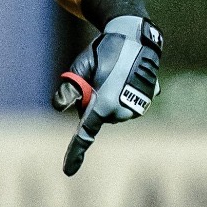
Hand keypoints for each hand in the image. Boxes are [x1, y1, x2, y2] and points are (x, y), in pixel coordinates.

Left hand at [52, 14, 161, 174]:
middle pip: (96, 117)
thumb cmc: (105, 50)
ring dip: (107, 98)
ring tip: (113, 73)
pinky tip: (125, 75)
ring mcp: (137, 107)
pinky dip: (121, 94)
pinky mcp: (147, 101)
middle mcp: (122, 111)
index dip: (75, 153)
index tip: (67, 171)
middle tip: (97, 76)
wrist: (136, 35)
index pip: (85, 134)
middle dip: (92, 103)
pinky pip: (124, 104)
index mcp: (104, 105)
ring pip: (111, 112)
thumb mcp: (80, 66)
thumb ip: (69, 90)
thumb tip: (60, 108)